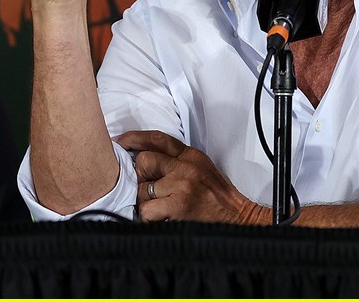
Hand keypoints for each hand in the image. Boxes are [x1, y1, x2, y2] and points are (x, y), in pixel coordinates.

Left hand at [117, 130, 268, 224]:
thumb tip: (145, 160)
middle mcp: (186, 166)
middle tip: (147, 191)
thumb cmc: (218, 199)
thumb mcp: (202, 170)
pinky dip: (149, 218)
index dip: (134, 138)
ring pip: (143, 189)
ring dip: (145, 202)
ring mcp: (182, 184)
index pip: (157, 139)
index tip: (120, 142)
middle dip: (140, 178)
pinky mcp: (178, 203)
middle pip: (144, 161)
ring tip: (160, 209)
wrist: (238, 220)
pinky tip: (161, 219)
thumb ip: (178, 162)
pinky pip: (147, 209)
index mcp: (191, 156)